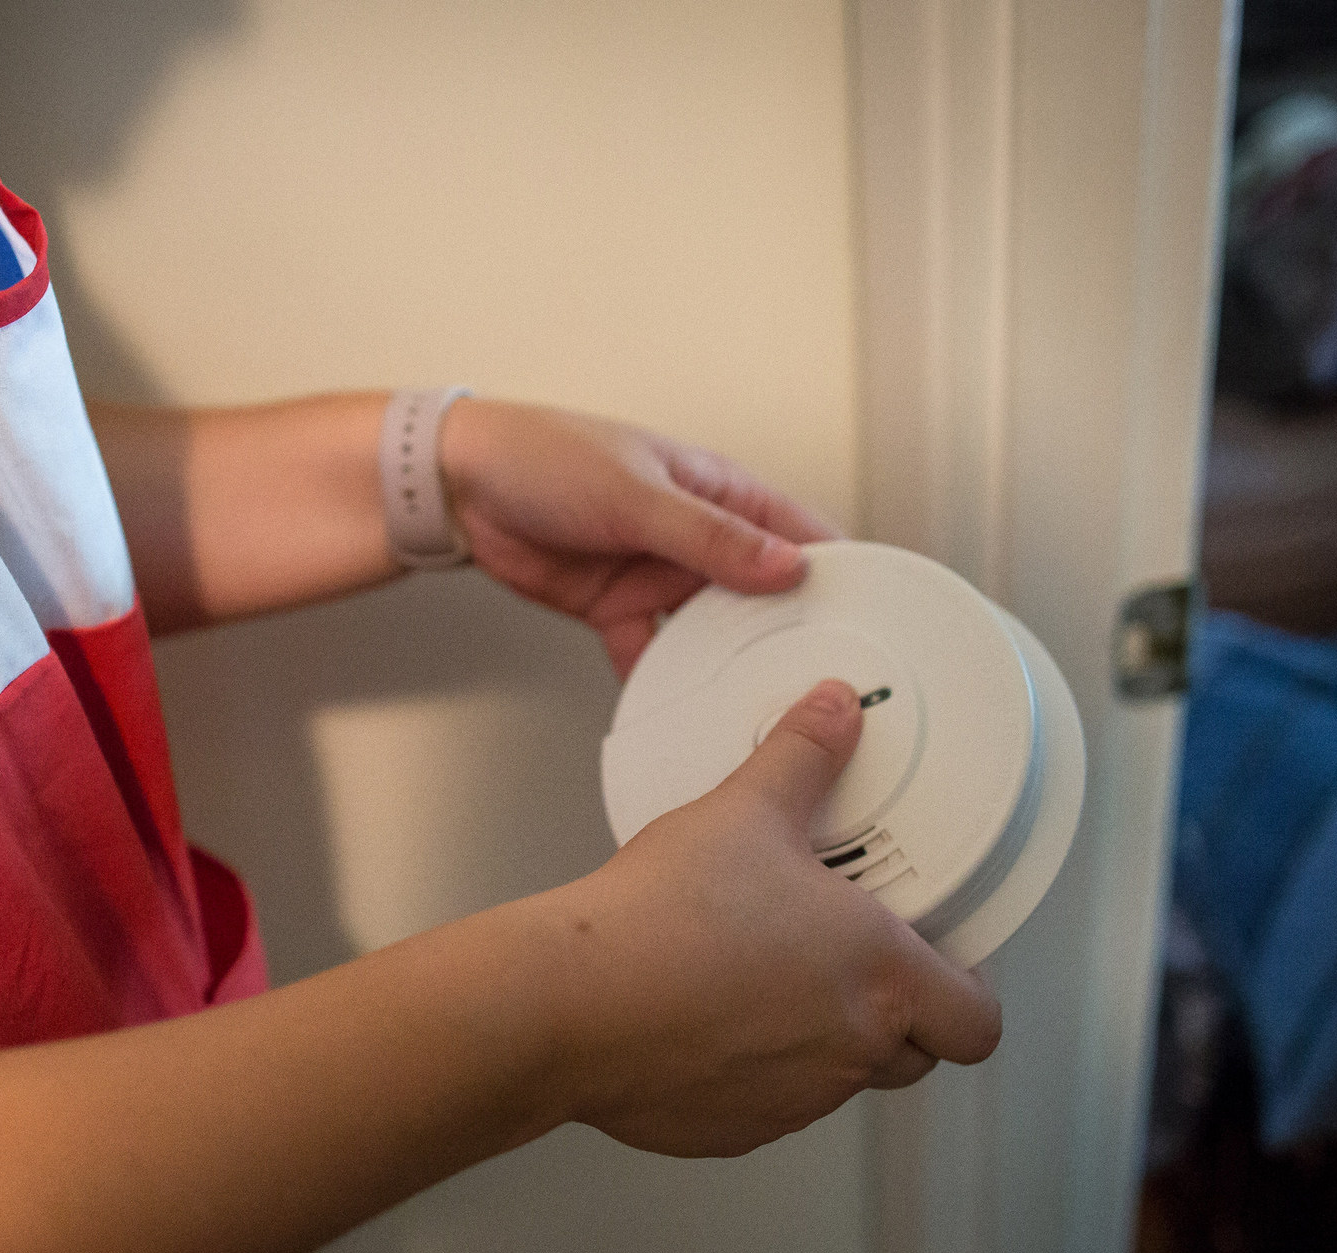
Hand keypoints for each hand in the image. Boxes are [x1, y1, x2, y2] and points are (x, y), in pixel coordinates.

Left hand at [438, 399, 837, 677]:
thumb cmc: (546, 454)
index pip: (800, 534)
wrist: (461, 484)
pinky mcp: (618, 608)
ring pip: (710, 633)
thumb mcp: (637, 492)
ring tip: (755, 710)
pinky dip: (663, 683)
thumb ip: (708, 536)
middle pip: (762, 595)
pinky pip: (651, 654)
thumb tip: (784, 566)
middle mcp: (698, 539)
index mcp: (720, 493)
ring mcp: (659, 576)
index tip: (875, 617)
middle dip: (789, 636)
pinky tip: (678, 714)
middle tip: (818, 685)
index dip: (839, 573)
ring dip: (727, 667)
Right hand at [530, 681, 1001, 1157]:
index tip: (941, 958)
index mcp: (881, 976)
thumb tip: (833, 710)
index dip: (969, 991)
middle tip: (846, 959)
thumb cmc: (664, 917)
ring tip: (759, 979)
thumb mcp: (743, 811)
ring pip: (835, 1079)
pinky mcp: (732, 1131)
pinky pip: (764, 1103)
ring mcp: (793, 1101)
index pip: (978, 1020)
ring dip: (818, 1040)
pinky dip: (748, 1070)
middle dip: (894, 1015)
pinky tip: (702, 1019)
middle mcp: (850, 1050)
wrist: (572, 1000)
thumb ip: (802, 756)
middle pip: (914, 1055)